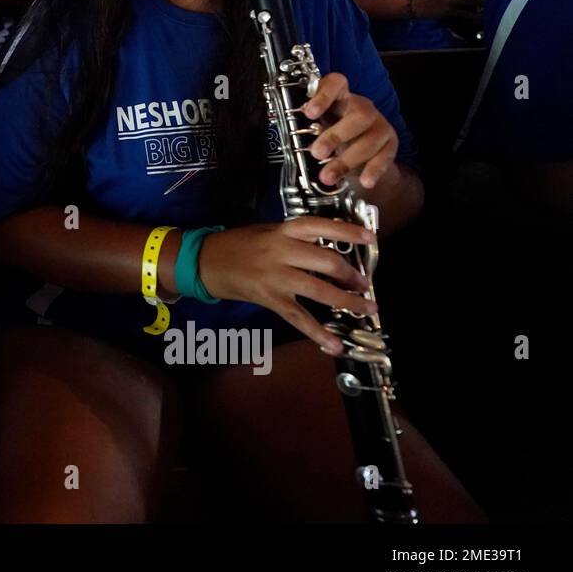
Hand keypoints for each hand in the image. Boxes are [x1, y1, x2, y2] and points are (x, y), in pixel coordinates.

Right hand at [199, 219, 377, 353]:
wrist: (202, 261)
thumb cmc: (235, 245)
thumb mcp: (265, 231)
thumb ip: (294, 239)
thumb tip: (328, 250)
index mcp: (282, 230)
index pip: (320, 226)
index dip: (348, 231)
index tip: (370, 238)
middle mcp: (280, 250)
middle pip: (326, 260)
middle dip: (351, 275)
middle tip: (365, 285)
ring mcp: (274, 276)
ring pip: (318, 289)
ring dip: (347, 301)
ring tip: (366, 309)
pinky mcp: (267, 298)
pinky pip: (298, 317)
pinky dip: (318, 333)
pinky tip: (335, 345)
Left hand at [302, 72, 398, 189]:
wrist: (359, 153)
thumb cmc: (332, 134)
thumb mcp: (317, 127)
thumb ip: (307, 129)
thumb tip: (292, 139)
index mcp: (340, 97)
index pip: (336, 84)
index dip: (323, 95)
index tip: (309, 113)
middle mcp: (362, 107)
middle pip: (359, 114)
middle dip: (336, 135)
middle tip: (317, 153)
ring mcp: (379, 124)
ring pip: (371, 138)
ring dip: (347, 160)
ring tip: (328, 176)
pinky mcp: (390, 143)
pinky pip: (385, 156)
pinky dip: (373, 170)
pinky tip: (364, 181)